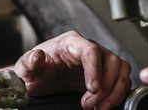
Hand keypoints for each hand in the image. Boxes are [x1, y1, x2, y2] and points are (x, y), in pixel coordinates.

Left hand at [12, 30, 132, 109]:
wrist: (38, 82)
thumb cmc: (34, 73)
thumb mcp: (26, 69)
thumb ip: (29, 62)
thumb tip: (37, 55)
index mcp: (70, 43)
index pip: (91, 50)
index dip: (95, 69)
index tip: (92, 89)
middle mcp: (87, 48)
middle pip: (111, 60)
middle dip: (104, 86)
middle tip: (88, 104)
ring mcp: (98, 61)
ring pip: (121, 69)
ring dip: (114, 91)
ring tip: (98, 107)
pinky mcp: (104, 74)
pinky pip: (121, 79)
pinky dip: (117, 94)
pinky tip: (103, 105)